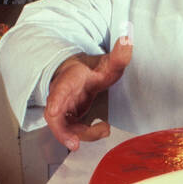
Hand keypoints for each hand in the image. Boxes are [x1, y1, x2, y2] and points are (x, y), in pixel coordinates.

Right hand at [46, 36, 132, 150]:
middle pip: (55, 116)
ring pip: (63, 127)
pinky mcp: (68, 119)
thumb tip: (128, 40)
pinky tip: (101, 131)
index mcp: (69, 79)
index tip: (54, 110)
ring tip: (103, 130)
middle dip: (61, 131)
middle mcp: (61, 96)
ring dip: (79, 135)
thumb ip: (119, 55)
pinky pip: (70, 131)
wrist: (82, 73)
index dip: (55, 100)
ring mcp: (63, 109)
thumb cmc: (93, 70)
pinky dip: (83, 136)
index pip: (59, 89)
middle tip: (74, 143)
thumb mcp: (108, 63)